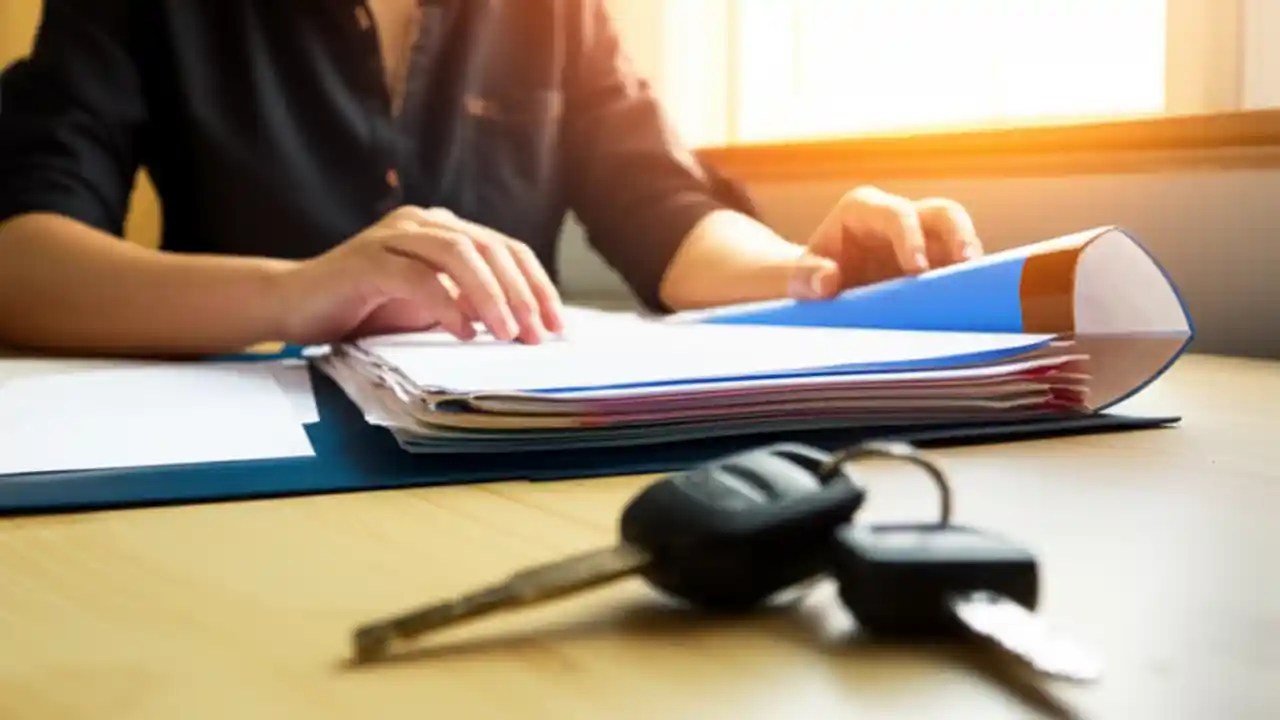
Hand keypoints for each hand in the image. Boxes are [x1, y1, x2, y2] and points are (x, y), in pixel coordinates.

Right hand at [276, 206, 563, 343]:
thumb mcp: (432, 306)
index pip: (507, 249)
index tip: (557, 324)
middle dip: (522, 293)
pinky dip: (446, 304)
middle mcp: (424, 224)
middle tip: (538, 334)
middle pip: (490, 248)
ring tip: (508, 332)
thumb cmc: (368, 308)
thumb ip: (472, 304)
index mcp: (446, 230)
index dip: (537, 285)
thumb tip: (526, 326)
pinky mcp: (367, 260)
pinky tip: (464, 331)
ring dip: (491, 295)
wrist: (296, 304)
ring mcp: (394, 237)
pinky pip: (417, 276)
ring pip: (460, 254)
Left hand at [788, 186, 983, 299]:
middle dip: (959, 236)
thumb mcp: (789, 277)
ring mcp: (921, 241)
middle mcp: (898, 219)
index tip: (917, 269)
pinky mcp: (934, 267)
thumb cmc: (801, 278)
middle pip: (942, 214)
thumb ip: (800, 277)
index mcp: (862, 210)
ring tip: (980, 291)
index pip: (895, 214)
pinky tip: (971, 308)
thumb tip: (827, 282)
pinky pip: (959, 271)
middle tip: (967, 267)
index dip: (910, 237)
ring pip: (960, 239)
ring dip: (972, 263)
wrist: (812, 290)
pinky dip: (967, 286)